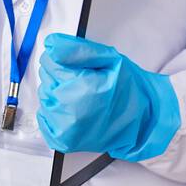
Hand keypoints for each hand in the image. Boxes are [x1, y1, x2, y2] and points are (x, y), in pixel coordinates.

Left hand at [35, 32, 181, 161]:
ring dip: (58, 93)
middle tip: (85, 82)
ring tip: (81, 96)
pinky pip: (43, 119)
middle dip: (62, 76)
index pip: (50, 61)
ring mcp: (65, 128)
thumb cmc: (128, 89)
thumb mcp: (111, 59)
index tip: (80, 66)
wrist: (141, 121)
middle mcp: (70, 110)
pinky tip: (70, 109)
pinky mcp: (64, 140)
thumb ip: (79, 50)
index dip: (64, 59)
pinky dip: (52, 112)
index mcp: (82, 87)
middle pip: (46, 78)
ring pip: (45, 96)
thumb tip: (52, 45)